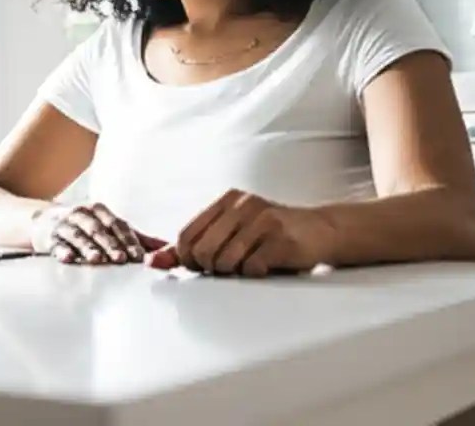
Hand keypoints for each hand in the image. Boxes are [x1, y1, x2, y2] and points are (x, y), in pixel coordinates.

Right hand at [30, 203, 162, 264]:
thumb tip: (167, 247)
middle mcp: (83, 214)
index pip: (118, 225)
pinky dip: (62, 251)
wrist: (43, 221)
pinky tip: (68, 259)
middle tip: (120, 259)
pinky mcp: (49, 237)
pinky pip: (56, 244)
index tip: (139, 256)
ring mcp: (65, 225)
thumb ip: (137, 238)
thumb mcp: (109, 227)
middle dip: (110, 244)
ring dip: (88, 247)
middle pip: (99, 229)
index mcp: (101, 211)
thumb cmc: (85, 227)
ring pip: (78, 236)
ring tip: (97, 260)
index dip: (129, 240)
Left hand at [147, 190, 334, 277]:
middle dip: (212, 268)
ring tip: (251, 263)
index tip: (204, 266)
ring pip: (226, 262)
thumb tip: (153, 261)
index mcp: (227, 200)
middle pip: (203, 251)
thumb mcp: (231, 232)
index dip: (189, 259)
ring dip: (236, 273)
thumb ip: (193, 245)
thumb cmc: (271, 235)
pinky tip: (269, 264)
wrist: (321, 231)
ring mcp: (263, 220)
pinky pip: (252, 268)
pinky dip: (257, 273)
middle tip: (231, 268)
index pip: (187, 236)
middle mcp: (243, 205)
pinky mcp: (281, 238)